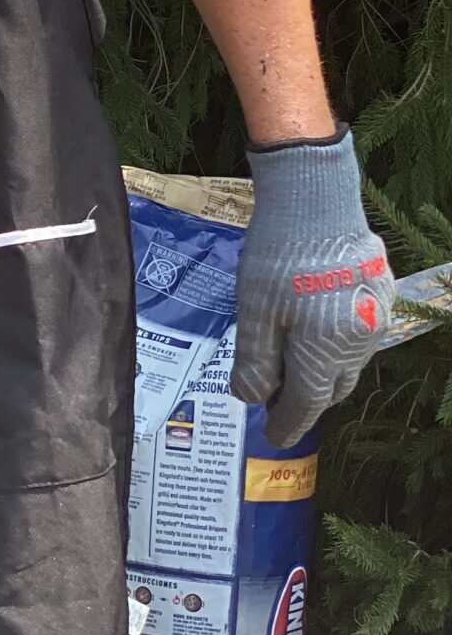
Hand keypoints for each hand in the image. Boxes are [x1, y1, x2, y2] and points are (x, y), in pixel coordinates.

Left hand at [232, 126, 393, 447]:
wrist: (317, 197)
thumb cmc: (279, 255)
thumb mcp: (253, 311)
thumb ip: (255, 361)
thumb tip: (252, 399)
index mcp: (324, 351)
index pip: (307, 404)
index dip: (288, 423)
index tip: (274, 437)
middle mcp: (359, 341)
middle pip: (332, 388)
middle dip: (305, 399)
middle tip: (273, 395)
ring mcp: (377, 316)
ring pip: (349, 362)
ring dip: (323, 370)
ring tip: (290, 359)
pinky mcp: (383, 292)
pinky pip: (361, 334)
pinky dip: (337, 342)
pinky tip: (315, 325)